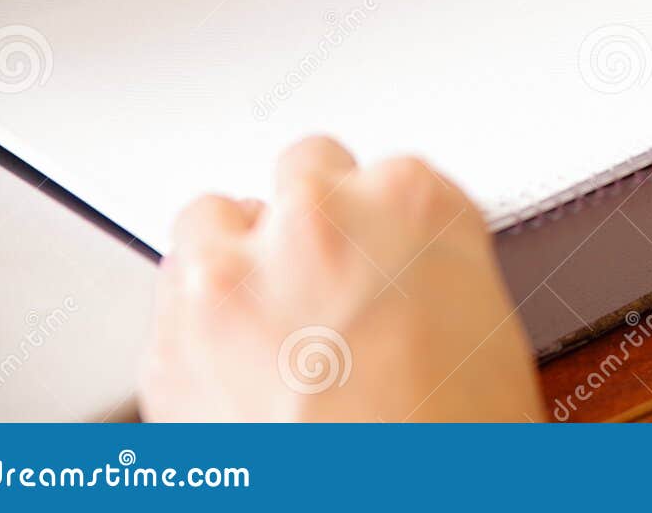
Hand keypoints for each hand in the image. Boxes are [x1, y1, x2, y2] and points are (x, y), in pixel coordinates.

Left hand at [140, 137, 543, 421]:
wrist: (396, 511)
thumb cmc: (457, 442)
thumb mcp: (484, 330)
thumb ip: (427, 272)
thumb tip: (399, 282)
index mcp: (409, 204)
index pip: (383, 172)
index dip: (382, 226)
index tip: (381, 258)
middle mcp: (317, 220)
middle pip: (301, 173)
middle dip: (311, 224)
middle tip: (330, 285)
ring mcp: (233, 277)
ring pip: (212, 220)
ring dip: (238, 258)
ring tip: (270, 323)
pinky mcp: (168, 347)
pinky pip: (167, 308)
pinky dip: (195, 333)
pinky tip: (236, 376)